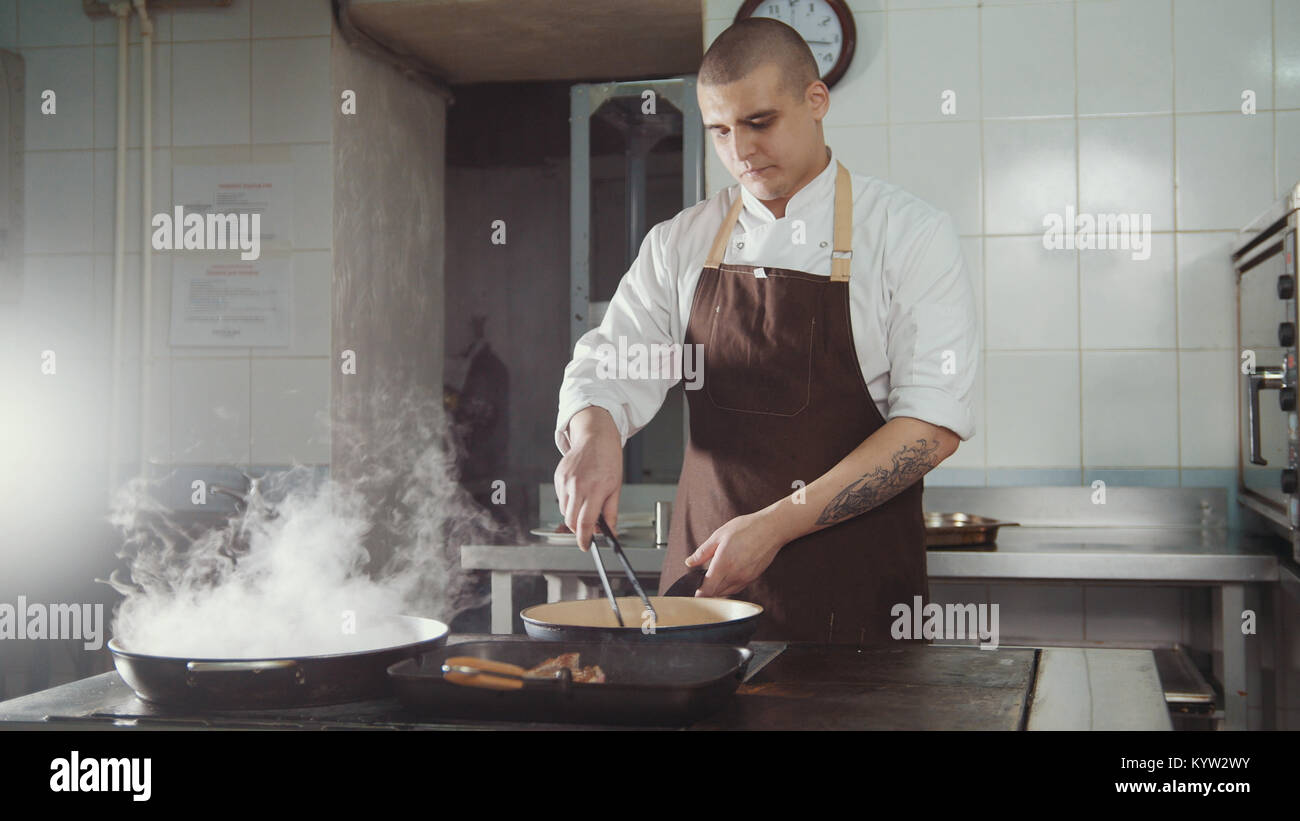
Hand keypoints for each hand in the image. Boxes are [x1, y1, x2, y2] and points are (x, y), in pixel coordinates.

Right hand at [554, 407, 622, 551]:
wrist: (595, 437)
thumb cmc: (608, 460)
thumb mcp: (615, 487)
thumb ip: (611, 512)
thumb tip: (611, 532)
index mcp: (596, 489)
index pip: (585, 522)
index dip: (584, 538)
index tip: (585, 546)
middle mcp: (578, 485)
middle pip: (571, 520)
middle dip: (578, 529)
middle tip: (588, 528)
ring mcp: (566, 481)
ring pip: (564, 511)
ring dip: (573, 514)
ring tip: (586, 501)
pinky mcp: (558, 477)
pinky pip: (561, 498)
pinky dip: (569, 501)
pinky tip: (579, 490)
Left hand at [686, 510, 788, 596]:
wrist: (771, 528)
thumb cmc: (746, 528)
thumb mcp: (719, 535)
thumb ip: (702, 552)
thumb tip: (689, 562)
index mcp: (724, 564)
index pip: (707, 590)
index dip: (698, 593)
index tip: (693, 589)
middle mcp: (735, 575)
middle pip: (715, 594)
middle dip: (706, 591)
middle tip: (700, 582)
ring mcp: (745, 578)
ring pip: (726, 593)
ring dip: (717, 590)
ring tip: (712, 578)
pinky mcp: (753, 578)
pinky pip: (736, 589)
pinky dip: (728, 587)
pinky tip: (725, 577)